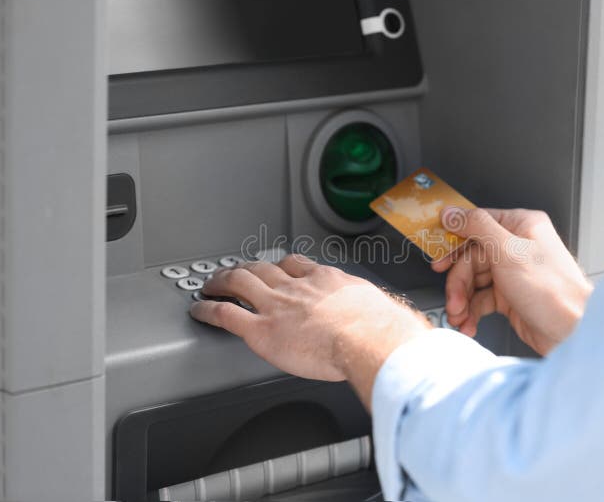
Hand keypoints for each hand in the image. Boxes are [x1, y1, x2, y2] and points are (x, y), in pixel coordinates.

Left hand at [190, 255, 430, 403]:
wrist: (370, 339)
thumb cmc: (383, 330)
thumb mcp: (388, 313)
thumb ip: (386, 316)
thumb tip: (405, 327)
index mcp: (327, 281)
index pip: (298, 264)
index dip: (282, 265)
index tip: (278, 266)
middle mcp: (298, 286)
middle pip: (263, 267)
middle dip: (246, 267)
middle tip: (236, 269)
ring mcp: (277, 305)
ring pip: (239, 282)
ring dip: (221, 280)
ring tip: (211, 282)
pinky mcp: (261, 329)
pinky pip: (226, 314)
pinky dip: (207, 308)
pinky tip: (198, 308)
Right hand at [432, 208, 592, 354]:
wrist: (571, 333)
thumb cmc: (553, 291)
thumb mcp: (508, 251)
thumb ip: (477, 227)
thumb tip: (451, 212)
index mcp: (521, 227)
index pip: (477, 225)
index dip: (454, 242)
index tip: (439, 257)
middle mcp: (517, 247)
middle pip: (470, 258)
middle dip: (458, 282)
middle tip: (453, 299)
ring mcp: (513, 273)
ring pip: (473, 281)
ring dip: (462, 301)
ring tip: (460, 316)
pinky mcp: (510, 297)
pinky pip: (480, 300)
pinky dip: (471, 312)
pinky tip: (469, 323)